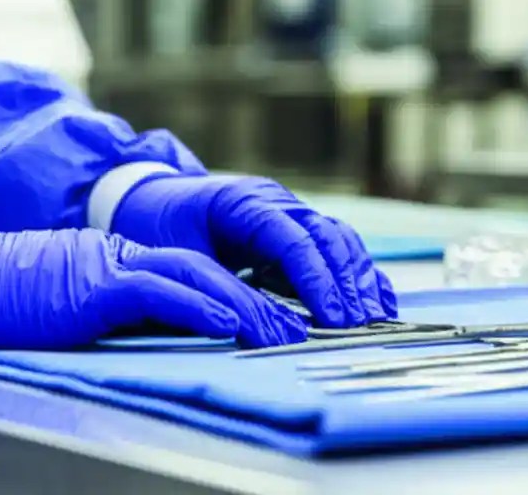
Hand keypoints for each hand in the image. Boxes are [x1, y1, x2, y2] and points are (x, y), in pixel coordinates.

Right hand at [0, 229, 306, 351]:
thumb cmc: (7, 304)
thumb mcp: (76, 307)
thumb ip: (119, 312)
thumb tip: (165, 334)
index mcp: (122, 261)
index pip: (195, 272)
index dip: (237, 293)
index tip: (272, 320)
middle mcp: (124, 256)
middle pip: (206, 271)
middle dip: (255, 301)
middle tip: (294, 329)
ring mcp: (110, 266)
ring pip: (194, 275)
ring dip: (241, 304)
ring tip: (277, 331)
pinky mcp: (93, 285)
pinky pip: (157, 291)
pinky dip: (196, 307)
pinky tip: (227, 323)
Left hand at [111, 175, 397, 327]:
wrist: (148, 199)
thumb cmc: (157, 226)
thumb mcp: (177, 257)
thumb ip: (219, 287)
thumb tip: (261, 327)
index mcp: (244, 202)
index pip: (293, 239)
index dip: (316, 280)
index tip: (332, 317)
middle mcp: (275, 201)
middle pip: (326, 237)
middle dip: (346, 282)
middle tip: (359, 325)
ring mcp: (289, 212)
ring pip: (338, 240)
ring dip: (359, 278)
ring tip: (375, 317)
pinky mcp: (294, 230)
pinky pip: (334, 248)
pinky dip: (358, 273)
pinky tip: (379, 299)